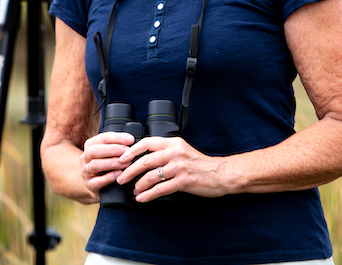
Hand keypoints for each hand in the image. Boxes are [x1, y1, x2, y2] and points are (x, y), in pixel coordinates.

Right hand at [79, 131, 135, 194]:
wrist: (100, 185)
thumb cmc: (107, 165)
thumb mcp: (110, 153)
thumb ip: (117, 146)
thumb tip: (131, 141)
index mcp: (90, 146)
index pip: (102, 138)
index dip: (117, 138)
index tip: (130, 139)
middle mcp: (85, 158)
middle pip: (94, 150)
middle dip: (112, 149)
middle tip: (127, 151)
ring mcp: (85, 172)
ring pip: (95, 165)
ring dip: (112, 163)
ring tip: (126, 163)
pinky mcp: (89, 185)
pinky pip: (97, 181)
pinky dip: (109, 177)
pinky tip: (119, 174)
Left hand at [116, 136, 231, 201]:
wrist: (221, 174)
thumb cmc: (200, 164)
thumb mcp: (182, 150)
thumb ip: (166, 151)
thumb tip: (144, 158)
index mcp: (173, 143)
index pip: (147, 142)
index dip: (131, 151)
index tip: (121, 158)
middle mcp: (175, 152)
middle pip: (144, 160)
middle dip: (129, 171)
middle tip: (120, 178)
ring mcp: (179, 167)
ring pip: (150, 176)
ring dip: (138, 185)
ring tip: (134, 190)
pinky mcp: (183, 181)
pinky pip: (160, 189)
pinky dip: (148, 195)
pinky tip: (142, 198)